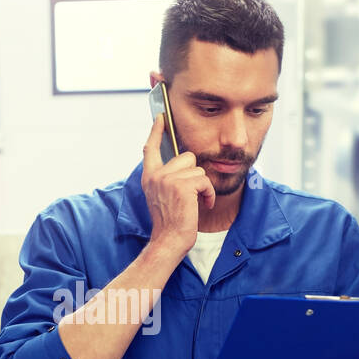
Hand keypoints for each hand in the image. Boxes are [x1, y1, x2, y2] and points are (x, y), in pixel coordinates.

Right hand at [141, 113, 214, 257]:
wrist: (169, 241)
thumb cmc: (170, 223)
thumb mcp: (163, 196)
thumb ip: (168, 178)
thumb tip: (185, 162)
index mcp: (149, 177)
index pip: (150, 148)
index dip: (156, 131)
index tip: (161, 117)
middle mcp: (156, 175)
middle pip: (186, 157)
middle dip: (195, 174)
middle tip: (192, 194)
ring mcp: (167, 179)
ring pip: (197, 169)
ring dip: (203, 187)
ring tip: (197, 202)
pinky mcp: (182, 186)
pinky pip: (204, 180)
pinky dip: (208, 194)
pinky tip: (203, 205)